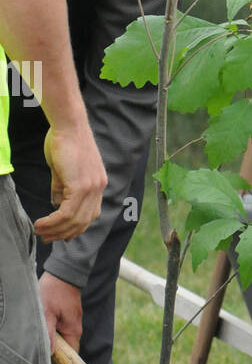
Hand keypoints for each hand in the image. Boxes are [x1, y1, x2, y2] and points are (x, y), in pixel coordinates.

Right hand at [37, 121, 105, 242]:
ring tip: (39, 232)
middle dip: (63, 233)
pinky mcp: (80, 186)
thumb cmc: (63, 141)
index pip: (90, 214)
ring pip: (74, 220)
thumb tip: (56, 205)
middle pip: (83, 221)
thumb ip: (62, 188)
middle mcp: (98, 188)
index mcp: (98, 184)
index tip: (61, 236)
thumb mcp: (63, 170)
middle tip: (46, 238)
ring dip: (55, 230)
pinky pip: (67, 212)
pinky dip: (53, 221)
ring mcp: (91, 188)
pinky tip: (41, 223)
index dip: (76, 228)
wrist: (68, 125)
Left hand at [39, 272, 82, 352]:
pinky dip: (53, 326)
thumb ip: (49, 334)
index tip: (51, 361)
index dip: (63, 360)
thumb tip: (50, 353)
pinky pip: (61, 326)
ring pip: (62, 335)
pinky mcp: (69, 314)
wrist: (63, 273)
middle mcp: (76, 327)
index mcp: (73, 330)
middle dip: (54, 347)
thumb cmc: (53, 292)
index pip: (72, 353)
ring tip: (42, 328)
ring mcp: (73, 320)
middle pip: (66, 345)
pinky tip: (45, 319)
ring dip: (52, 335)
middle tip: (40, 343)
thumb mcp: (46, 313)